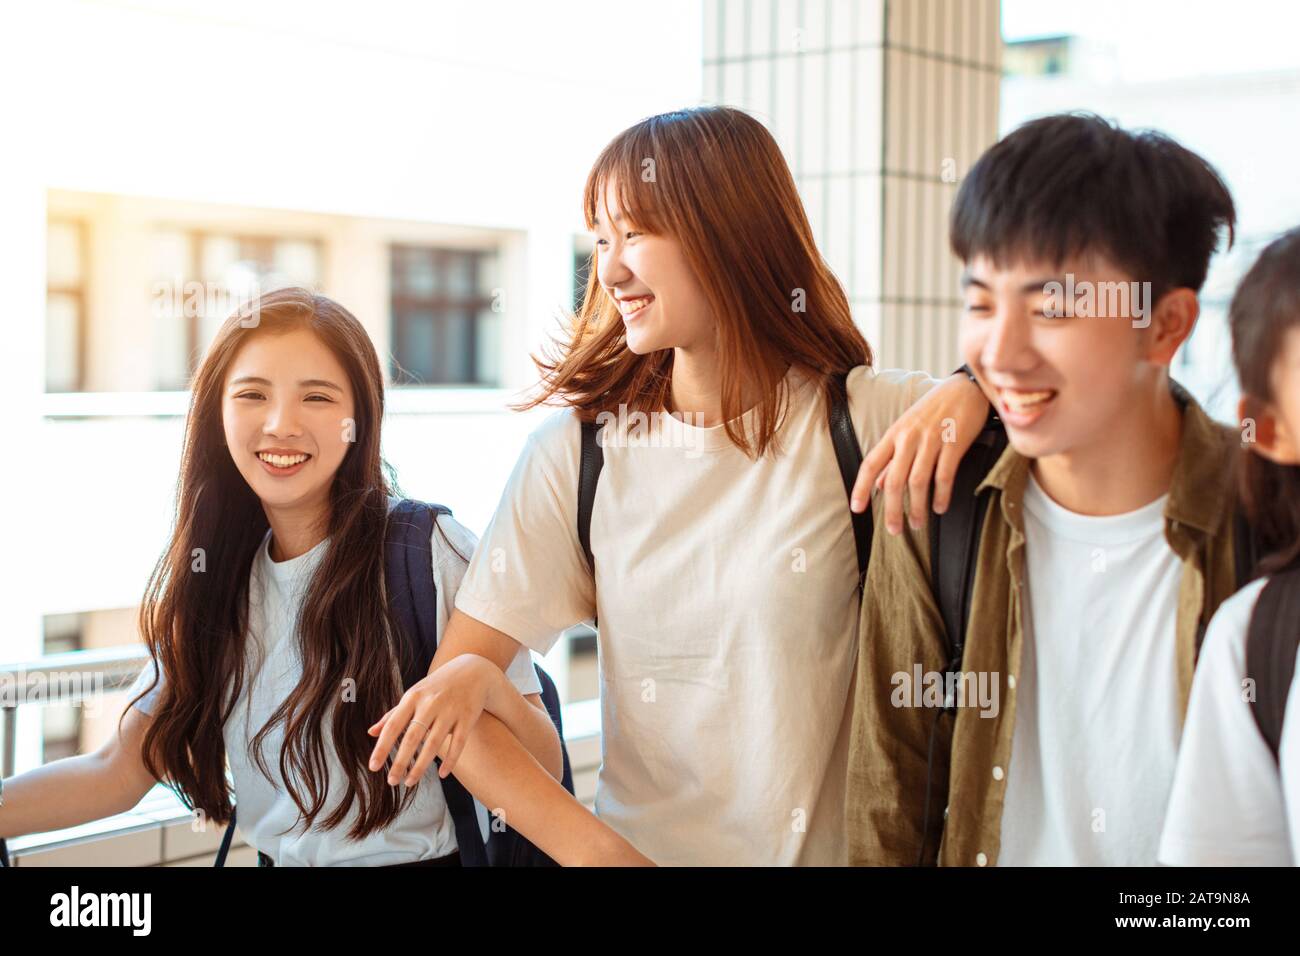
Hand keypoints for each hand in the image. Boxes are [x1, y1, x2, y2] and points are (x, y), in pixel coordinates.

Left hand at [367, 654, 499, 785]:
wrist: (472, 670)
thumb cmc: (436, 687)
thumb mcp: (414, 694)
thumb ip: (393, 714)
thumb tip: (371, 733)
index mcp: (413, 697)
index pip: (393, 725)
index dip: (382, 747)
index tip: (373, 767)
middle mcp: (431, 703)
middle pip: (412, 737)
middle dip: (400, 761)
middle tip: (391, 781)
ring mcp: (450, 710)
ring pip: (434, 743)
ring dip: (420, 765)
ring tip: (409, 782)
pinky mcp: (468, 716)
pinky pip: (458, 742)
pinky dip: (450, 760)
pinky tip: (442, 774)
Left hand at [850, 373, 988, 533]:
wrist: (966, 388)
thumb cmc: (934, 410)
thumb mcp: (907, 429)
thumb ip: (892, 457)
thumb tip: (876, 485)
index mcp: (894, 434)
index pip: (870, 463)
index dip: (861, 487)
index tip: (856, 509)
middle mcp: (909, 438)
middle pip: (893, 480)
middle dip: (891, 510)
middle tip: (894, 531)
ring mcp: (932, 440)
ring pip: (918, 482)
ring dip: (916, 508)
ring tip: (916, 524)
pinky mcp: (955, 443)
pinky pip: (944, 475)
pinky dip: (941, 495)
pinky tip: (939, 508)